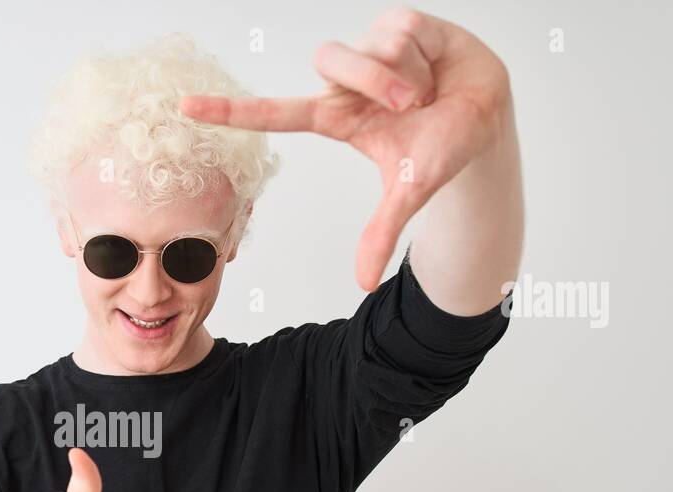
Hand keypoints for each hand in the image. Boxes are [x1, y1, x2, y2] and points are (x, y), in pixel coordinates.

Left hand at [178, 6, 511, 291]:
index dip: (231, 112)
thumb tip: (363, 284)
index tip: (185, 108)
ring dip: (404, 73)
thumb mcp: (410, 190)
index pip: (274, 113)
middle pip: (328, 61)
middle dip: (374, 81)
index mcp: (336, 117)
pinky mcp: (399, 23)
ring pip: (369, 47)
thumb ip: (382, 232)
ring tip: (426, 91)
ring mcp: (370, 50)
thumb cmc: (439, 149)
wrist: (488, 116)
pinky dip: (426, 53)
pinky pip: (400, 29)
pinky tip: (437, 64)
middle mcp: (346, 82)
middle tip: (409, 105)